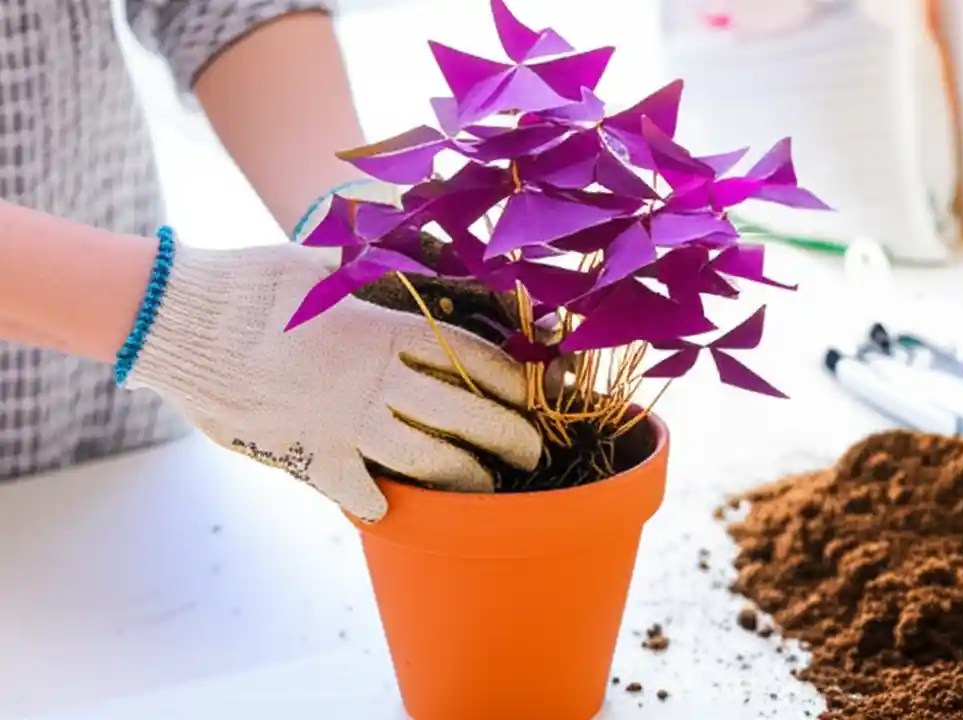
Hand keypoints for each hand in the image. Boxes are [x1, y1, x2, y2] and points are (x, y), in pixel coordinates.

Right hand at [124, 240, 541, 520]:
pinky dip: (379, 504)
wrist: (179, 319)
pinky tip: (392, 509)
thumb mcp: (322, 262)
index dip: (513, 381)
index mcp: (385, 331)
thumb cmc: (250, 281)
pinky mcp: (308, 454)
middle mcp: (376, 380)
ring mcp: (344, 422)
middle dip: (510, 438)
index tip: (535, 395)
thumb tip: (416, 246)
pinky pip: (357, 491)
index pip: (472, 358)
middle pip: (466, 415)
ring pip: (428, 461)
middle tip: (532, 454)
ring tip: (486, 489)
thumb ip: (375, 266)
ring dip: (465, 479)